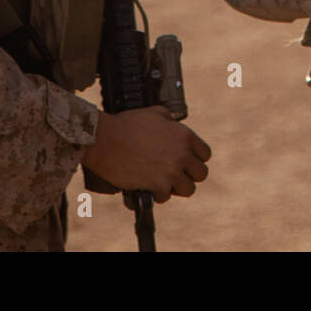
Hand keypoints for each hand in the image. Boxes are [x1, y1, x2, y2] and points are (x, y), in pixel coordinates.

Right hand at [81, 106, 211, 202]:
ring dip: (176, 187)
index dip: (196, 158)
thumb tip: (174, 125)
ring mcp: (171, 171)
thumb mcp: (154, 113)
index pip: (205, 154)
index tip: (187, 161)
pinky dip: (157, 194)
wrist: (104, 140)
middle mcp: (182, 154)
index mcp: (184, 136)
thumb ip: (170, 120)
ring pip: (188, 189)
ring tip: (164, 182)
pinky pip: (165, 197)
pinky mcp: (158, 185)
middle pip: (201, 174)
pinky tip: (148, 186)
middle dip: (189, 175)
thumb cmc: (125, 125)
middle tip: (176, 173)